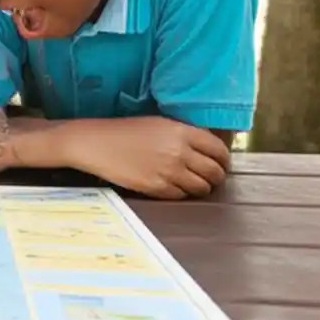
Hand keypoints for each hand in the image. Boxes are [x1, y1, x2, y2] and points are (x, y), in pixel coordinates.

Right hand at [77, 122, 230, 199]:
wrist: (95, 143)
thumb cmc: (124, 131)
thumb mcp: (158, 124)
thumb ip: (184, 135)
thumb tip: (207, 150)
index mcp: (181, 132)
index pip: (218, 150)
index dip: (224, 161)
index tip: (221, 165)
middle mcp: (179, 151)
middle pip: (214, 172)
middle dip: (216, 178)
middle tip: (210, 179)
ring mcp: (168, 171)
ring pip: (201, 188)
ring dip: (200, 188)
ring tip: (191, 185)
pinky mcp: (156, 187)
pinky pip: (180, 196)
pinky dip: (180, 194)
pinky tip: (172, 187)